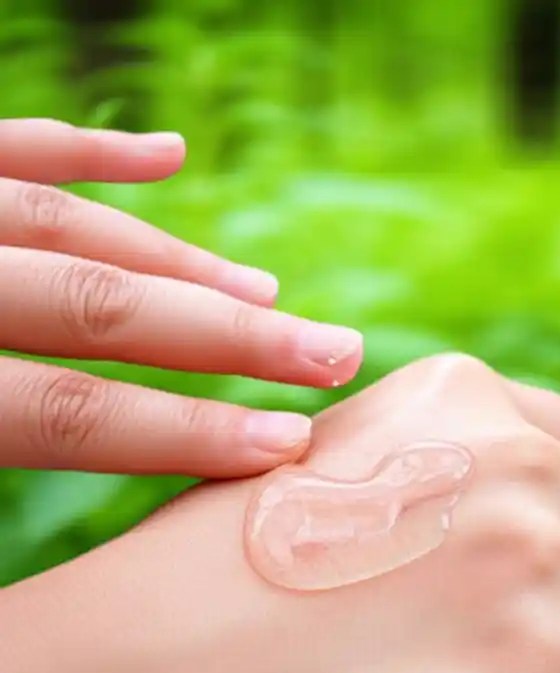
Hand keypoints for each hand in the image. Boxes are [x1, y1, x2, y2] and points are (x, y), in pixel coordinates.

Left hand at [0, 119, 363, 478]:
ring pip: (65, 226)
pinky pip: (10, 148)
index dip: (181, 431)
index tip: (283, 443)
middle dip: (230, 334)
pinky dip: (92, 150)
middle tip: (335, 356)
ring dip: (181, 262)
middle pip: (96, 305)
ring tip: (267, 295)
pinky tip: (169, 156)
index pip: (63, 412)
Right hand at [0, 354, 559, 672]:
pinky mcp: (540, 668)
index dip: (534, 507)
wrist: (148, 665)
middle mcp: (517, 462)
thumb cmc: (221, 567)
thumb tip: (539, 478)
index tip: (486, 547)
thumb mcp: (329, 453)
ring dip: (545, 649)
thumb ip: (441, 447)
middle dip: (553, 578)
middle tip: (464, 622)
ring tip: (442, 666)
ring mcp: (535, 563)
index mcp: (461, 394)